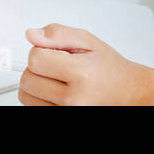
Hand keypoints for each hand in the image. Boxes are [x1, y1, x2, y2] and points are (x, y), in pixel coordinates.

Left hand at [18, 24, 151, 104]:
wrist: (127, 93)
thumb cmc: (109, 68)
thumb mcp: (88, 41)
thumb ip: (58, 34)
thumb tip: (32, 35)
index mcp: (81, 74)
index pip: (35, 59)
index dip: (40, 50)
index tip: (53, 52)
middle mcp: (73, 100)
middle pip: (27, 80)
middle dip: (36, 68)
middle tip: (56, 66)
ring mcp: (67, 113)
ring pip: (26, 96)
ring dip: (35, 84)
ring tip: (56, 79)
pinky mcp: (62, 119)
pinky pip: (33, 107)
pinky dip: (39, 98)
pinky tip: (54, 91)